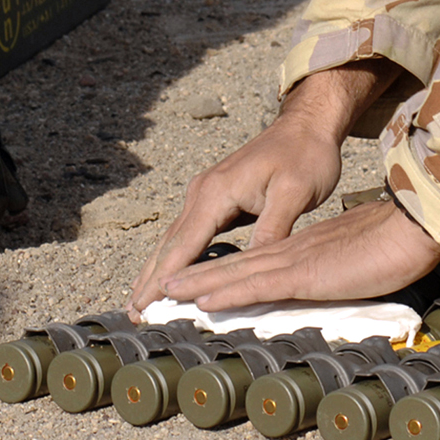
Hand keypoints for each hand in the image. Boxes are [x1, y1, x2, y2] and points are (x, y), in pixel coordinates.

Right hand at [128, 63, 392, 311]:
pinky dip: (175, 257)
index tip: (146, 306)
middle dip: (149, 280)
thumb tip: (252, 267)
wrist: (306, 125)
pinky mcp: (217, 198)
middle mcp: (203, 192)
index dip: (164, 279)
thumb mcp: (294, 192)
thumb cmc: (304, 156)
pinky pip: (189, 234)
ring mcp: (207, 194)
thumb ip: (270, 228)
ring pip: (175, 239)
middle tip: (133, 314)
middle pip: (169, 244)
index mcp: (216, 192)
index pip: (183, 245)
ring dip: (157, 270)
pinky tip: (170, 274)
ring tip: (141, 301)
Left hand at [152, 197, 439, 311]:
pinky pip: (259, 282)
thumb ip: (319, 272)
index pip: (241, 263)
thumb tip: (302, 287)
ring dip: (193, 285)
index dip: (206, 277)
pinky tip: (202, 299)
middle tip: (149, 298)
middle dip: (184, 281)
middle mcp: (284, 248)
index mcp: (292, 246)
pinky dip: (228, 291)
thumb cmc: (388, 243)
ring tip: (159, 297)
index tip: (177, 290)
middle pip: (225, 265)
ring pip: (232, 273)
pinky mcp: (304, 270)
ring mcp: (292, 257)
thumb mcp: (343, 260)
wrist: (416, 223)